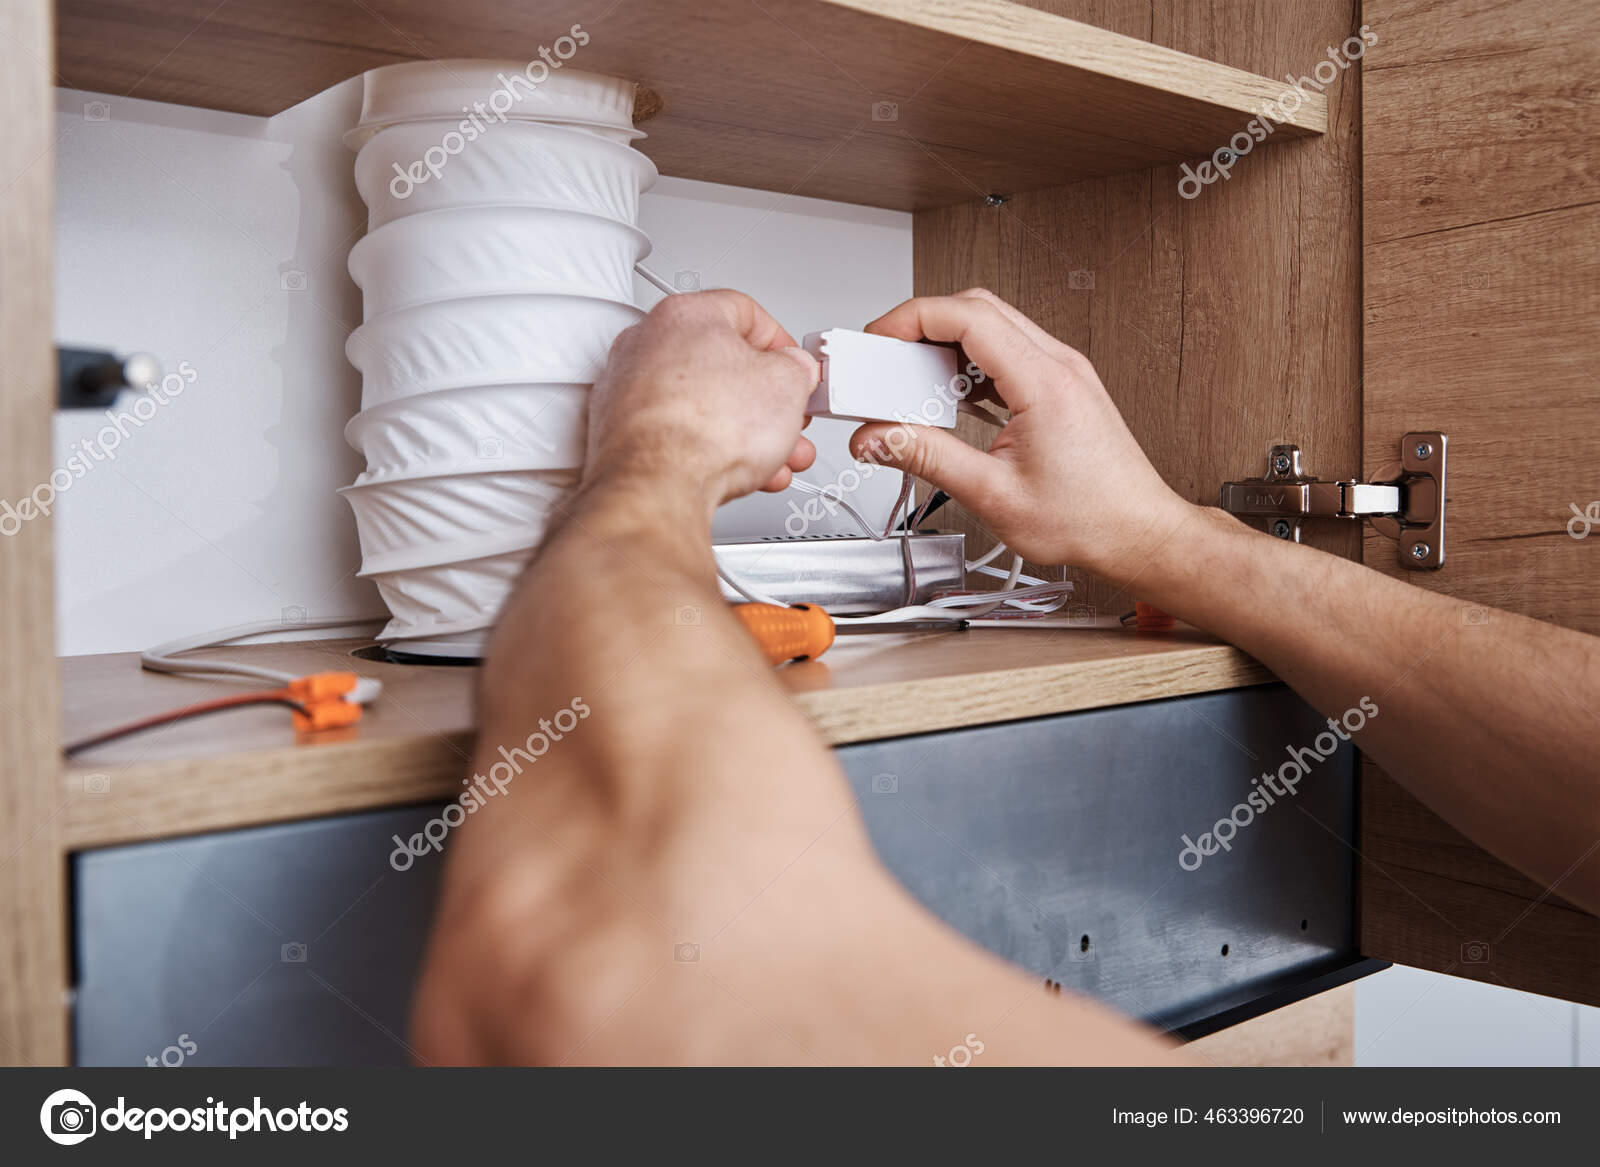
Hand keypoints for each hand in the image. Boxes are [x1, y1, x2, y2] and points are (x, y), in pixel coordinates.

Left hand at [587, 290, 819, 506]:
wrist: (655, 486)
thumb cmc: (703, 430)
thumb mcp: (786, 386)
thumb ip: (796, 368)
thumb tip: (794, 371)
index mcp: (686, 315)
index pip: (746, 312)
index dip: (781, 344)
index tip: (795, 368)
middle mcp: (647, 343)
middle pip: (722, 364)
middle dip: (765, 399)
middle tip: (786, 416)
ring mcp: (628, 388)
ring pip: (702, 404)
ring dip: (744, 431)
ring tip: (773, 457)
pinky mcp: (620, 431)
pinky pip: (678, 432)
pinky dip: (708, 448)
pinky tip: (737, 470)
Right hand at [848, 289, 1191, 580]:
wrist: (1137, 532)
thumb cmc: (1088, 518)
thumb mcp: (992, 495)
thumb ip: (926, 459)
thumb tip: (877, 438)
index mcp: (1044, 383)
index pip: (968, 316)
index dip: (913, 318)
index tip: (879, 338)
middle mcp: (1058, 366)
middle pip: (978, 308)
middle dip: (922, 324)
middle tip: (886, 358)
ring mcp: (1063, 372)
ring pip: (993, 326)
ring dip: (946, 345)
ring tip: (913, 383)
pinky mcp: (1061, 386)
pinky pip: (1008, 352)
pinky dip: (970, 364)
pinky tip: (950, 398)